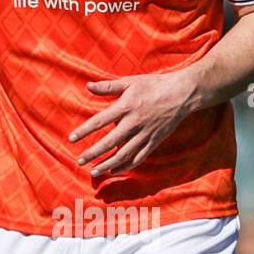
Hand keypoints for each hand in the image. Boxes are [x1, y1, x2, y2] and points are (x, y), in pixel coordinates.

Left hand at [69, 70, 195, 177]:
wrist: (181, 94)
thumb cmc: (154, 85)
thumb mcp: (130, 81)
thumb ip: (108, 86)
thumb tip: (87, 86)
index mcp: (126, 107)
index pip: (100, 121)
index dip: (84, 131)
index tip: (71, 139)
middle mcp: (134, 123)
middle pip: (110, 142)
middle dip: (93, 153)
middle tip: (79, 161)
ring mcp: (145, 134)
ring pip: (123, 154)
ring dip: (107, 164)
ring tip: (94, 171)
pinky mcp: (154, 141)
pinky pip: (138, 157)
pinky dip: (126, 166)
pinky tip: (114, 171)